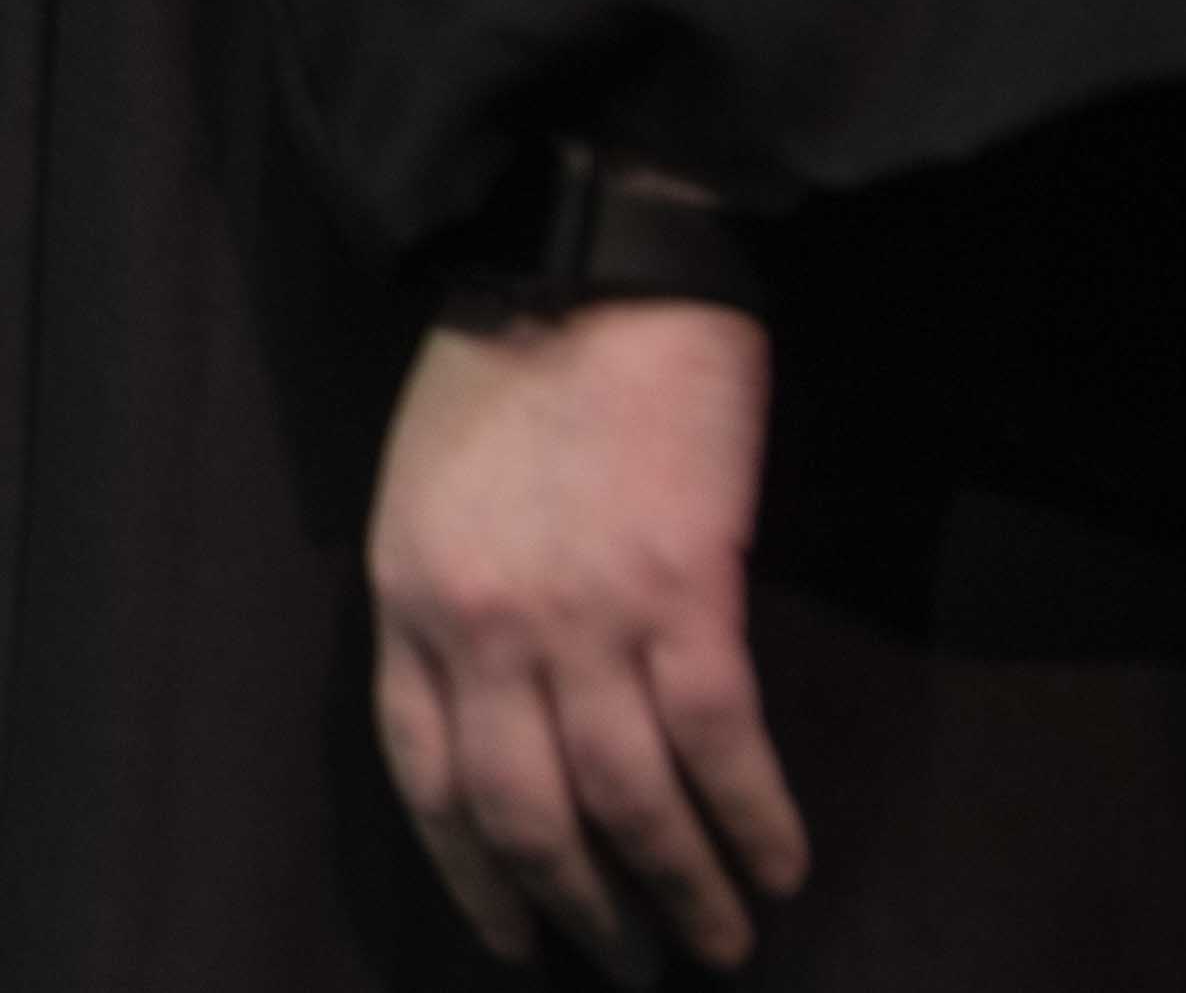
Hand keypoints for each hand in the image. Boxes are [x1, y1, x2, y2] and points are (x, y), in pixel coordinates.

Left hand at [369, 299, 811, 976]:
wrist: (589, 262)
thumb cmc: (509, 362)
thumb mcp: (428, 491)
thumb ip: (452, 601)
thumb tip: (507, 713)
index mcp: (406, 597)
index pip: (426, 777)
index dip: (474, 871)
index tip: (516, 934)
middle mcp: (479, 626)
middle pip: (525, 812)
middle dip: (580, 907)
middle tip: (629, 961)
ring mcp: (580, 616)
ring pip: (628, 803)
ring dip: (680, 889)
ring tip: (719, 940)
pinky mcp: (682, 591)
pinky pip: (718, 747)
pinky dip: (752, 821)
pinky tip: (779, 862)